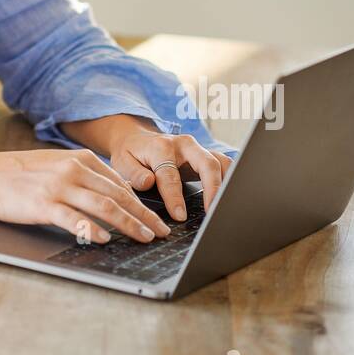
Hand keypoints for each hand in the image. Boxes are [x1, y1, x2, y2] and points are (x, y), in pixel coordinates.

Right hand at [0, 148, 171, 244]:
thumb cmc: (23, 175)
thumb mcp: (58, 165)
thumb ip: (84, 176)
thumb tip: (112, 195)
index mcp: (80, 159)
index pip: (120, 183)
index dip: (141, 202)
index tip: (155, 217)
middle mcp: (74, 170)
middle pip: (119, 195)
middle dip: (144, 215)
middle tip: (161, 231)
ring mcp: (60, 187)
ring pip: (105, 207)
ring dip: (129, 224)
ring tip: (144, 237)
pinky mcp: (44, 205)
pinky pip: (74, 219)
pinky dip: (93, 230)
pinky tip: (105, 239)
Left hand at [105, 116, 233, 220]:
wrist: (137, 138)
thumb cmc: (131, 154)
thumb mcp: (122, 162)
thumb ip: (134, 173)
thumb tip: (148, 182)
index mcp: (161, 147)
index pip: (171, 174)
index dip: (175, 196)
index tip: (179, 216)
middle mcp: (184, 144)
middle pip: (206, 163)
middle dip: (213, 188)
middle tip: (213, 212)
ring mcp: (198, 149)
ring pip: (221, 163)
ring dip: (227, 184)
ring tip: (227, 207)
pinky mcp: (206, 155)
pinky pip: (224, 165)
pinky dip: (230, 179)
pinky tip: (231, 197)